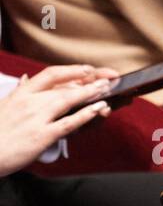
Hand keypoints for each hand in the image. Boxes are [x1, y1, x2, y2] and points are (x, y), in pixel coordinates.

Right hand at [0, 65, 117, 176]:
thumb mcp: (4, 105)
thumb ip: (19, 92)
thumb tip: (25, 78)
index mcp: (21, 94)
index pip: (50, 75)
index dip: (72, 70)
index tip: (88, 69)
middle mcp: (28, 102)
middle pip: (64, 86)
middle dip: (89, 81)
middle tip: (109, 78)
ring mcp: (35, 118)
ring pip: (67, 100)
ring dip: (90, 93)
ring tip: (107, 89)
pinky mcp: (41, 136)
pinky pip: (68, 123)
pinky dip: (85, 114)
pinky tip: (99, 109)